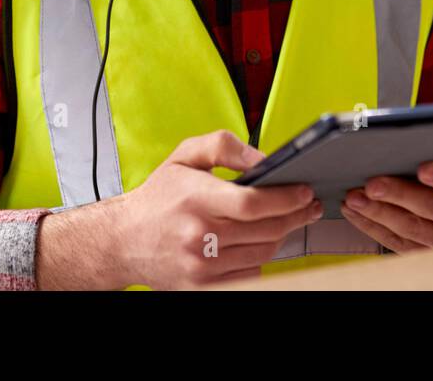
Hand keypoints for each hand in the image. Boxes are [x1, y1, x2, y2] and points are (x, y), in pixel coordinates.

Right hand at [110, 130, 322, 288]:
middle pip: (266, 229)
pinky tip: (259, 240)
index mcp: (195, 198)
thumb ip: (223, 147)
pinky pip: (250, 273)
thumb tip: (262, 159)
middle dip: (296, 216)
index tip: (304, 191)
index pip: (252, 203)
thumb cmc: (158, 197)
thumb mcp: (184, 156)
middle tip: (309, 205)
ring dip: (282, 235)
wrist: (123, 240)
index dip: (286, 198)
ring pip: (263, 253)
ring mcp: (201, 265)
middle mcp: (198, 235)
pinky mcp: (203, 286)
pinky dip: (260, 256)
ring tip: (289, 220)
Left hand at [339, 162, 432, 252]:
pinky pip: (396, 243)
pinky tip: (355, 212)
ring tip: (354, 198)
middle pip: (432, 208)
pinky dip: (372, 226)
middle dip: (398, 195)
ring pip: (410, 229)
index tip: (424, 169)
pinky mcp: (427, 255)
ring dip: (378, 212)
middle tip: (372, 185)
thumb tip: (407, 139)